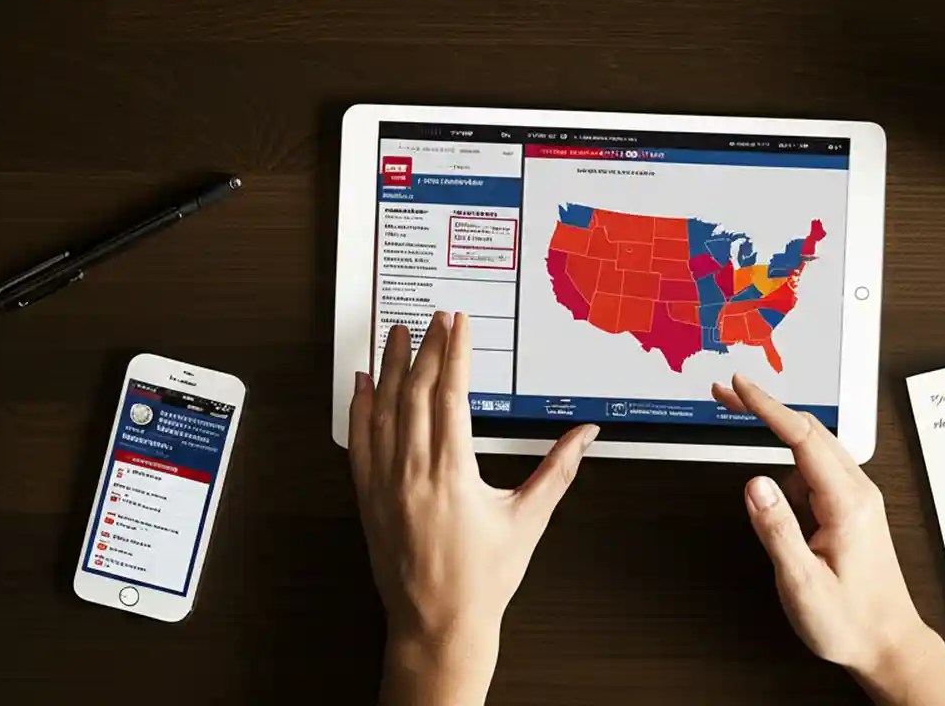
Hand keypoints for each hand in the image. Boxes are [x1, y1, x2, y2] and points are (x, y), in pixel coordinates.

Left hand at [350, 311, 598, 705]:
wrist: (439, 625)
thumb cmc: (483, 580)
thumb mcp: (529, 520)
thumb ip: (559, 470)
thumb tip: (585, 435)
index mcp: (452, 474)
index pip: (450, 395)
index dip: (454, 353)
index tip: (457, 325)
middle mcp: (413, 474)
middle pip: (415, 394)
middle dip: (425, 350)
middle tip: (434, 319)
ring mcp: (385, 485)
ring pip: (382, 411)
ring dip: (389, 368)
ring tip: (395, 334)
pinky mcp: (368, 499)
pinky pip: (359, 443)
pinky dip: (360, 408)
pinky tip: (363, 384)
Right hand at [713, 375, 944, 704]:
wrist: (888, 644)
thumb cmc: (850, 621)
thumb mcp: (801, 582)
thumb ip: (776, 529)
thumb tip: (753, 483)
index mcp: (846, 503)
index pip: (801, 436)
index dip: (766, 406)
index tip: (738, 386)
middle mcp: (856, 492)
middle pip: (808, 430)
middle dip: (766, 407)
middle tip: (726, 394)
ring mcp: (856, 499)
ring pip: (813, 448)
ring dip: (776, 435)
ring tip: (744, 443)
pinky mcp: (851, 509)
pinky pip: (815, 472)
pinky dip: (788, 467)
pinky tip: (775, 495)